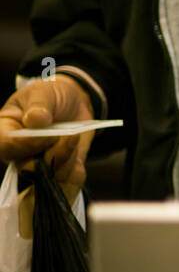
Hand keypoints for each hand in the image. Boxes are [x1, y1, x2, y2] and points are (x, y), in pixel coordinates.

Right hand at [0, 74, 95, 190]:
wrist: (74, 101)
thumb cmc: (50, 95)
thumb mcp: (42, 92)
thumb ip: (38, 105)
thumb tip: (36, 119)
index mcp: (5, 130)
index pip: (5, 146)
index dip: (25, 145)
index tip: (49, 135)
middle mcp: (18, 151)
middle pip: (26, 167)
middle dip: (50, 154)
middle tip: (68, 136)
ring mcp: (39, 162)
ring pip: (49, 175)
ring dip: (66, 157)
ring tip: (74, 136)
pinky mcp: (60, 168)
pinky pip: (66, 179)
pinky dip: (75, 167)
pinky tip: (78, 147)